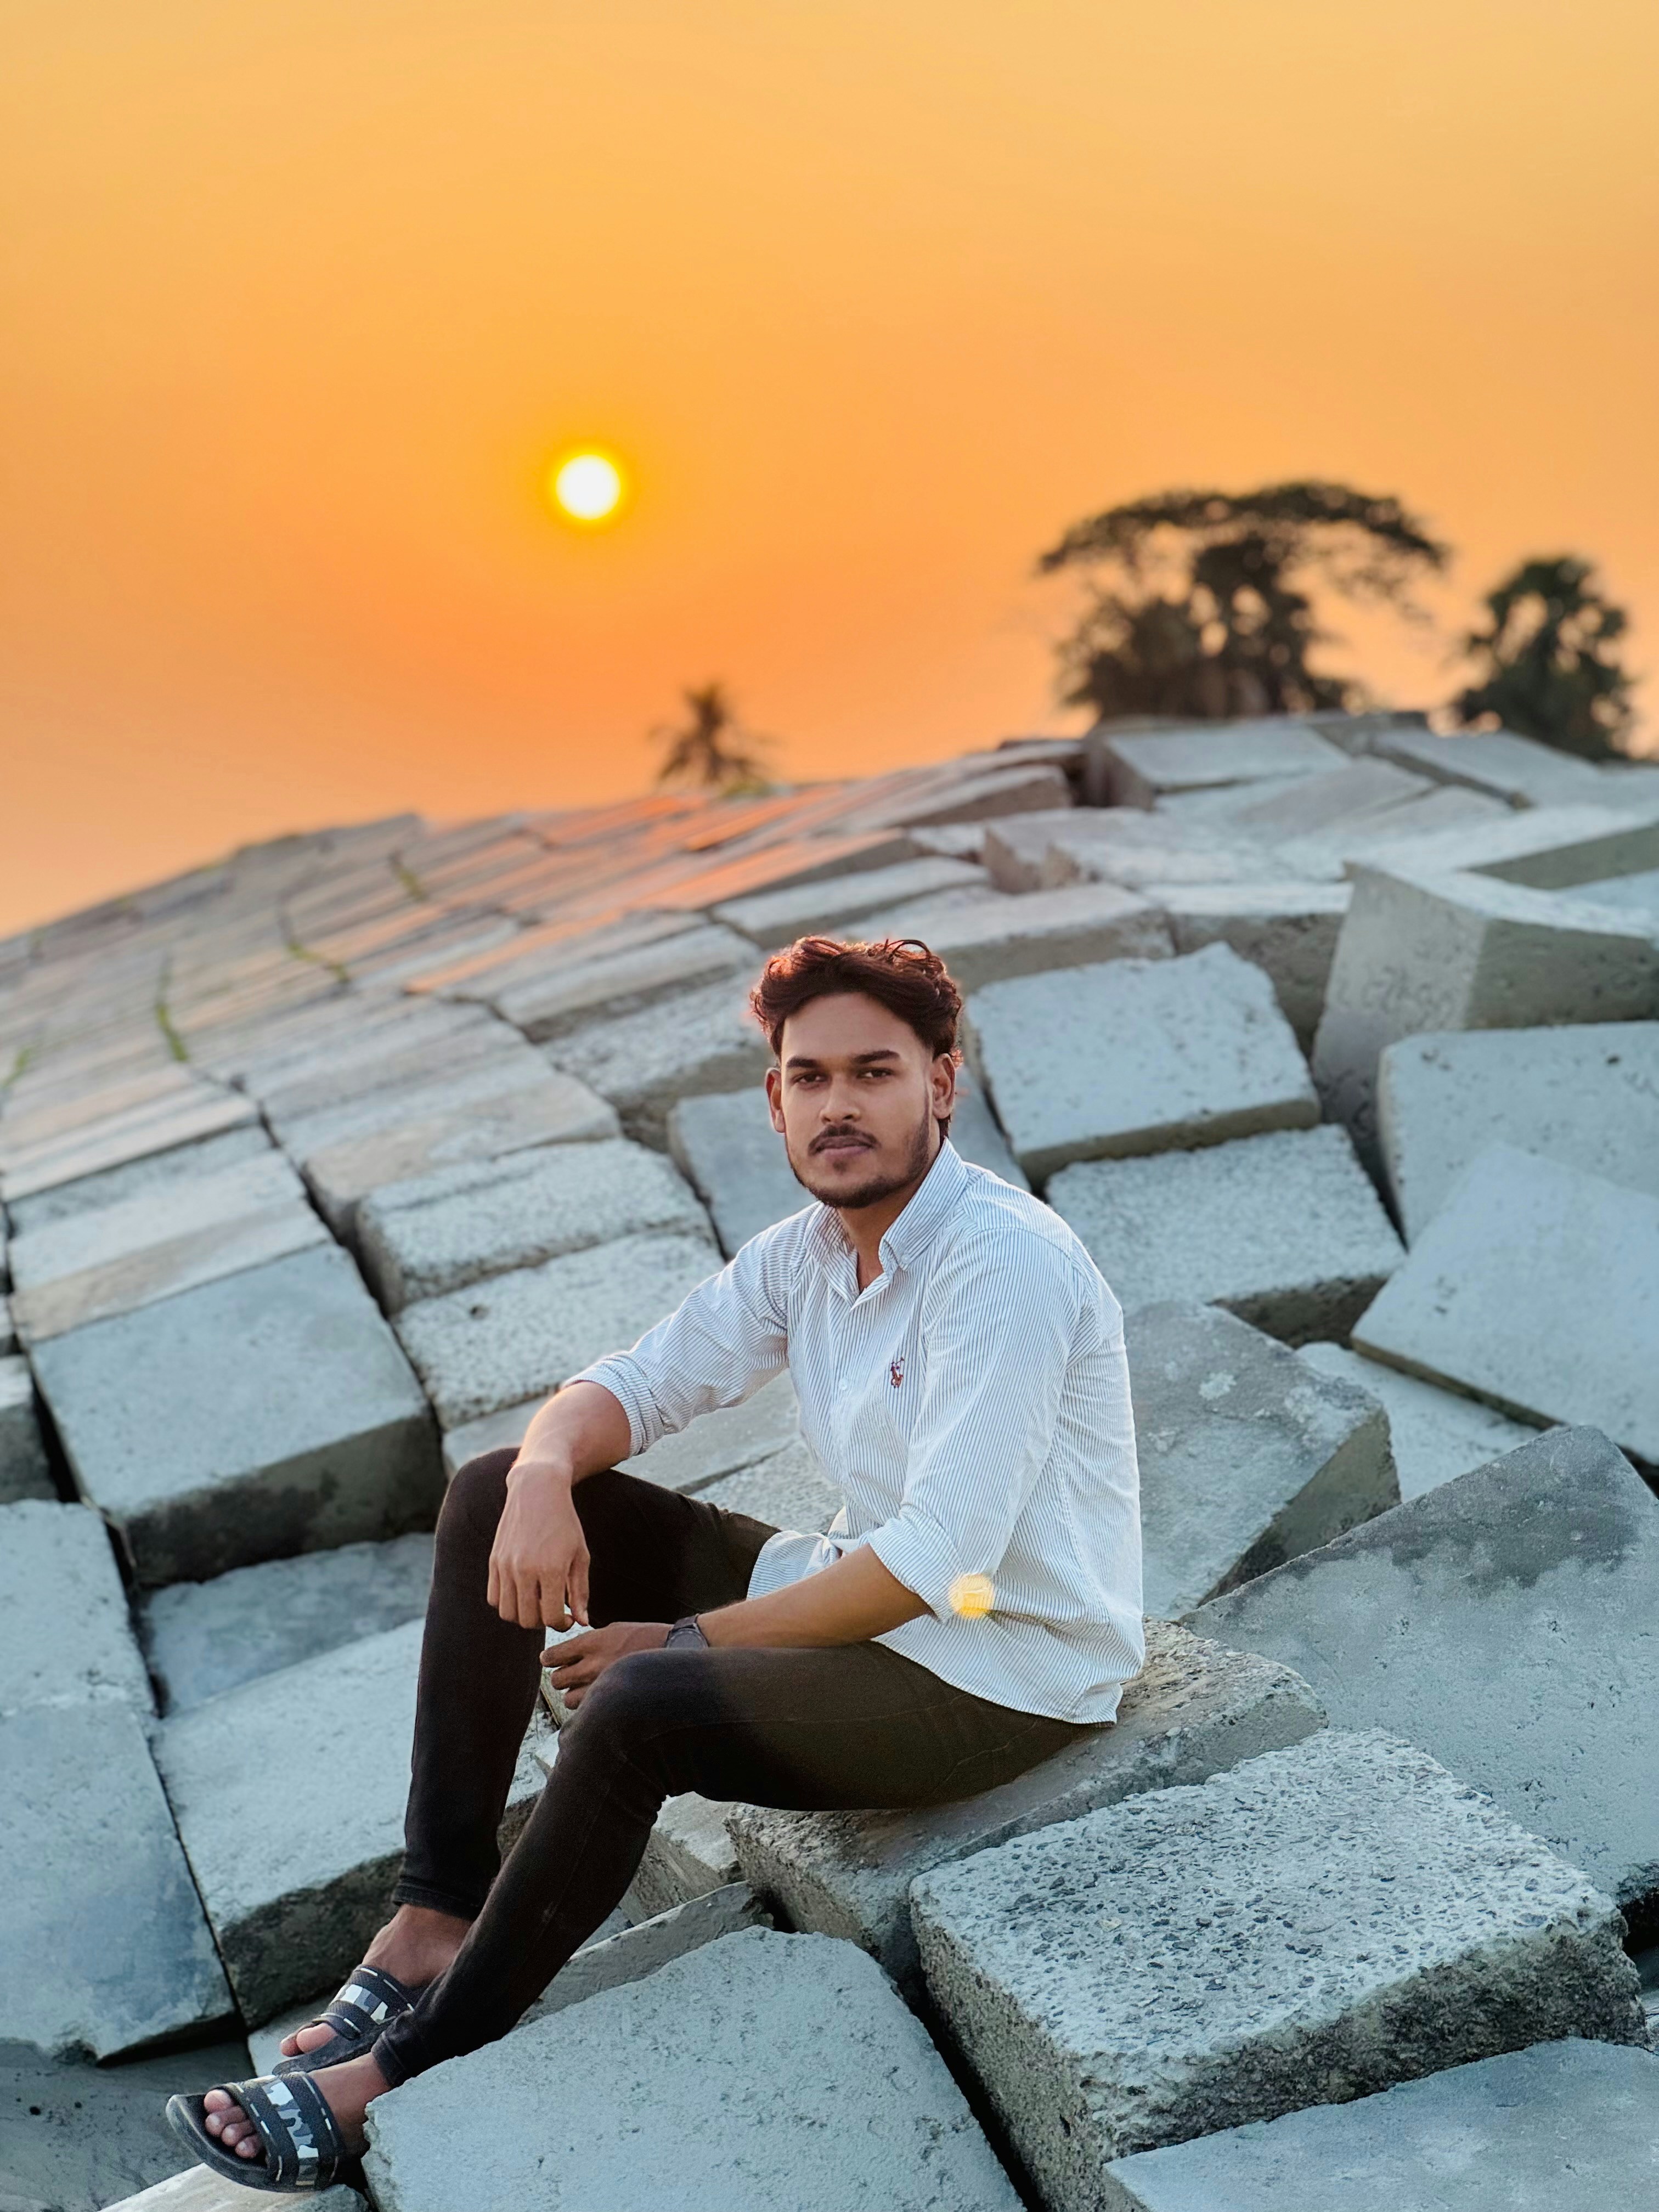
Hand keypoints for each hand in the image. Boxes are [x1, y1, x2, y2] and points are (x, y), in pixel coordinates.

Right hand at [488, 1464, 591, 1629]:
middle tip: (553, 1610)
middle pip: (528, 1621)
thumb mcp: (580, 1555)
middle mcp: (525, 1570)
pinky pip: (493, 1598)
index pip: (552, 1617)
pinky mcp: (493, 1561)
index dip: (563, 1623)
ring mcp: (505, 1566)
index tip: (569, 1617)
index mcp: (551, 1570)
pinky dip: (506, 1603)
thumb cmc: (564, 1522)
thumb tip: (582, 1622)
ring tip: (537, 1602)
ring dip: (523, 1615)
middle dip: (543, 1622)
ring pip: (507, 1613)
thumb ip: (581, 1592)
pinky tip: (521, 1592)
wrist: (537, 1489)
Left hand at [543, 1621, 669, 1709]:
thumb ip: (590, 1641)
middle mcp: (593, 1665)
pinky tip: (600, 1698)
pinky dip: (590, 1706)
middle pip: (557, 1680)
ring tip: (587, 1688)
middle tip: (568, 1675)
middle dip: (560, 1678)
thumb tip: (571, 1650)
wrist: (676, 1653)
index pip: (554, 1655)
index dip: (548, 1659)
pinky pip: (588, 1711)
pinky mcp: (612, 1702)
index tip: (548, 1660)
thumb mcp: (616, 1629)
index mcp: (593, 1642)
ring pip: (568, 1700)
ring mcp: (602, 1687)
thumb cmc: (648, 1638)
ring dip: (574, 1695)